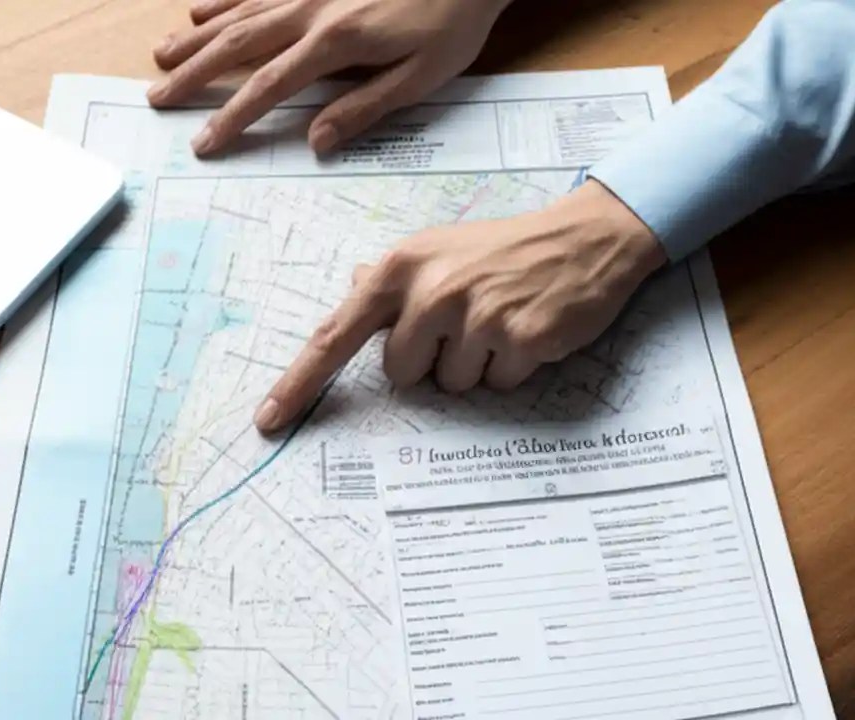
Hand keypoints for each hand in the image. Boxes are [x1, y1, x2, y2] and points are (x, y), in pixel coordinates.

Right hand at [149, 0, 513, 155]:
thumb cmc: (454, 22)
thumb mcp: (421, 77)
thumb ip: (364, 107)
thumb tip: (315, 142)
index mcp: (336, 42)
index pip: (270, 87)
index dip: (232, 118)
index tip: (202, 143)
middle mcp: (312, 7)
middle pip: (238, 45)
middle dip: (195, 74)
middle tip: (157, 98)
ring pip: (239, 10)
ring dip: (198, 36)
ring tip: (163, 56)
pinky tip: (199, 7)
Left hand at [253, 181, 666, 432]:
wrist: (584, 237)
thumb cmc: (503, 249)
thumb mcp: (439, 249)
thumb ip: (391, 278)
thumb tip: (352, 286)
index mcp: (401, 268)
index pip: (336, 335)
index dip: (300, 382)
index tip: (269, 421)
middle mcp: (431, 290)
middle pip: (401, 374)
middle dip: (433, 360)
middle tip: (467, 321)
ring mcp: (477, 314)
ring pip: (451, 385)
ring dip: (476, 364)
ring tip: (500, 321)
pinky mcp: (520, 338)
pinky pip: (497, 384)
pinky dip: (512, 368)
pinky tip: (527, 331)